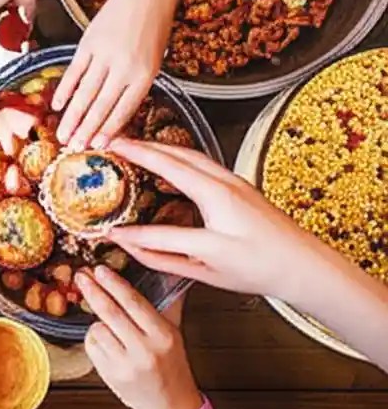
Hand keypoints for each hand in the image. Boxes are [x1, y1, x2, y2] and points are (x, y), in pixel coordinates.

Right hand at [51, 0, 169, 149]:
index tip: (98, 146)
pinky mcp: (89, 44)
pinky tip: (58, 104)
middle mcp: (124, 68)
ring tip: (63, 134)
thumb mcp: (153, 62)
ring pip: (85, 93)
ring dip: (72, 116)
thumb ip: (134, 87)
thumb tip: (113, 115)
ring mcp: (105, 55)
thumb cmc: (153, 29)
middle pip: (101, 106)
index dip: (109, 130)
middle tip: (74, 147)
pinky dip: (65, 89)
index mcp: (144, 75)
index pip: (123, 110)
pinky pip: (74, 72)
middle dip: (86, 130)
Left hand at [79, 267, 202, 408]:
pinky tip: (108, 344)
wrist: (171, 405)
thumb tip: (166, 272)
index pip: (134, 302)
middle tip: (81, 276)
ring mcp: (125, 364)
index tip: (100, 269)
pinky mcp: (110, 375)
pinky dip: (95, 339)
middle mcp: (144, 349)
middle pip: (111, 313)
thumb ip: (168, 304)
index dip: (114, 283)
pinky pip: (92, 346)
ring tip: (112, 329)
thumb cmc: (172, 365)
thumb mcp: (175, 332)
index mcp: (163, 335)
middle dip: (93, 291)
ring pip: (98, 329)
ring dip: (98, 323)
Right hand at [106, 138, 334, 304]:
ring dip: (159, 147)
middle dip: (140, 145)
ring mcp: (234, 182)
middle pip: (174, 153)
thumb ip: (159, 250)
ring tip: (134, 146)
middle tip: (111, 141)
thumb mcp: (204, 264)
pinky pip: (202, 162)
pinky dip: (178, 156)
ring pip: (189, 154)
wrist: (305, 267)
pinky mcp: (240, 188)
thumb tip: (125, 239)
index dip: (130, 166)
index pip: (161, 172)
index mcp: (214, 196)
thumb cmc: (259, 267)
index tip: (104, 158)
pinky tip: (169, 163)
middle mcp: (224, 182)